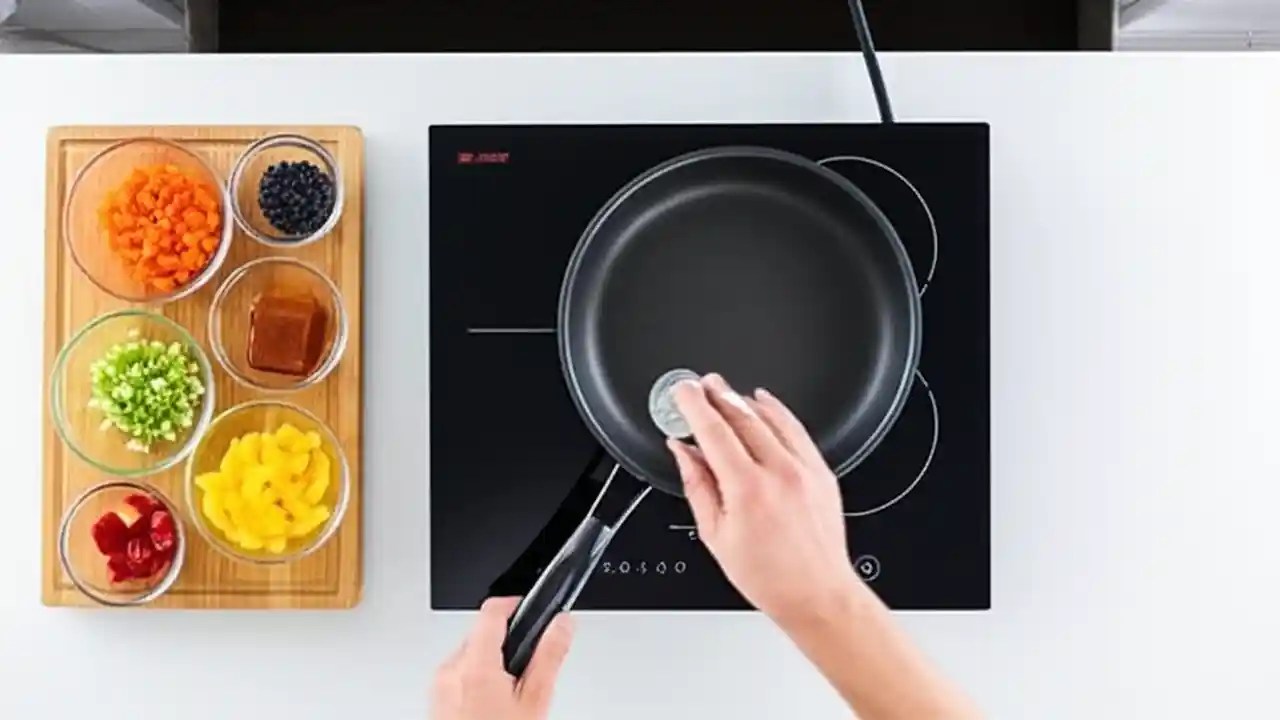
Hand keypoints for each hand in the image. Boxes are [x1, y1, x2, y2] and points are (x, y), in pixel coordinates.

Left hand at [431, 597, 573, 719]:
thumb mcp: (535, 702)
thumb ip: (550, 656)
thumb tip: (563, 624)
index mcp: (474, 666)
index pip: (491, 611)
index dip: (514, 603)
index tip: (529, 607)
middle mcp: (449, 672)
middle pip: (480, 634)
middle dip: (507, 644)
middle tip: (529, 667)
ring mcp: (438, 688)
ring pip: (470, 656)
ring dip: (492, 664)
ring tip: (511, 696)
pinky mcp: (435, 701)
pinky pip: (459, 676)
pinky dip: (477, 681)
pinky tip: (493, 708)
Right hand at [669, 374, 861, 626]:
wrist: (817, 593)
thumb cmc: (769, 576)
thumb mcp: (715, 535)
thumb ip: (697, 485)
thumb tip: (683, 453)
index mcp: (747, 490)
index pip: (714, 432)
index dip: (694, 406)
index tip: (683, 392)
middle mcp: (779, 474)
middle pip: (743, 417)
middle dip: (717, 395)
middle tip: (701, 384)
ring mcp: (805, 470)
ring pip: (771, 418)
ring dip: (744, 400)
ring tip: (725, 391)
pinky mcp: (822, 472)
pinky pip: (798, 429)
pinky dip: (778, 411)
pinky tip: (764, 404)